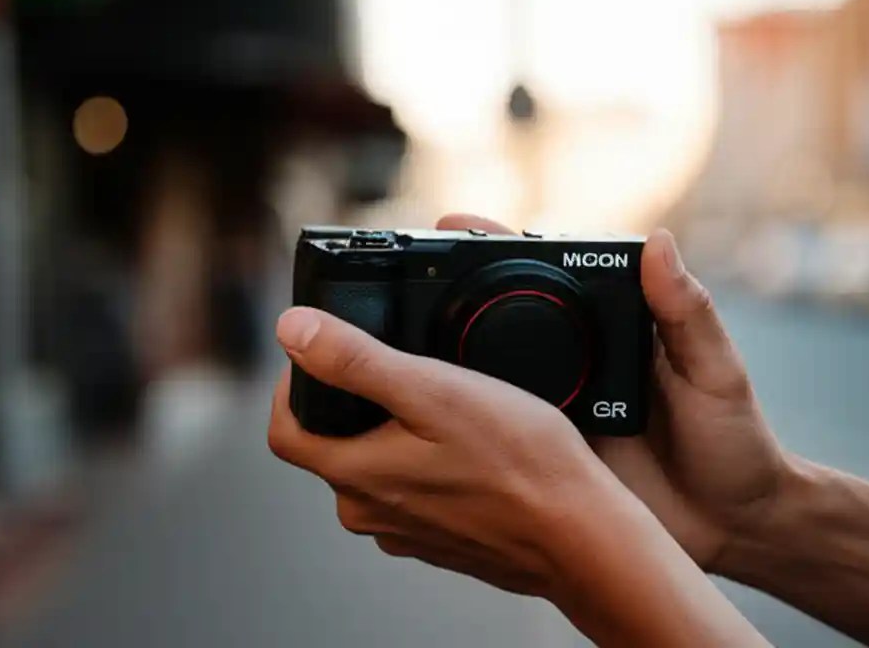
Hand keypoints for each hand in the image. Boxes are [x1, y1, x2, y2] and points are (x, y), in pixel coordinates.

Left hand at [267, 304, 657, 600]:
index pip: (286, 432)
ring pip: (379, 468)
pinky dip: (431, 464)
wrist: (581, 535)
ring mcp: (407, 532)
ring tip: (446, 406)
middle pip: (333, 447)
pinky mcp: (441, 539)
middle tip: (402, 370)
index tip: (324, 355)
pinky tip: (472, 448)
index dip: (293, 388)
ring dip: (398, 434)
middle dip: (356, 405)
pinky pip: (417, 491)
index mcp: (356, 476)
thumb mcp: (434, 389)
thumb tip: (293, 330)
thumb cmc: (520, 466)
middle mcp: (371, 513)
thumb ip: (357, 360)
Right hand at [435, 214, 791, 570]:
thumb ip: (688, 311)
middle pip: (501, 316)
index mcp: (613, 325)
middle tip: (408, 273)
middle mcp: (573, 360)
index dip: (500, 246)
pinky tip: (420, 412)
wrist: (731, 527)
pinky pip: (495, 432)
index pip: (548, 272)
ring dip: (443, 356)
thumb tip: (660, 240)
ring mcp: (553, 409)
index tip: (456, 223)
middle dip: (450, 290)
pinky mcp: (543, 456)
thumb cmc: (735, 442)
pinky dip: (460, 421)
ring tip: (396, 336)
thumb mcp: (715, 371)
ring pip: (488, 374)